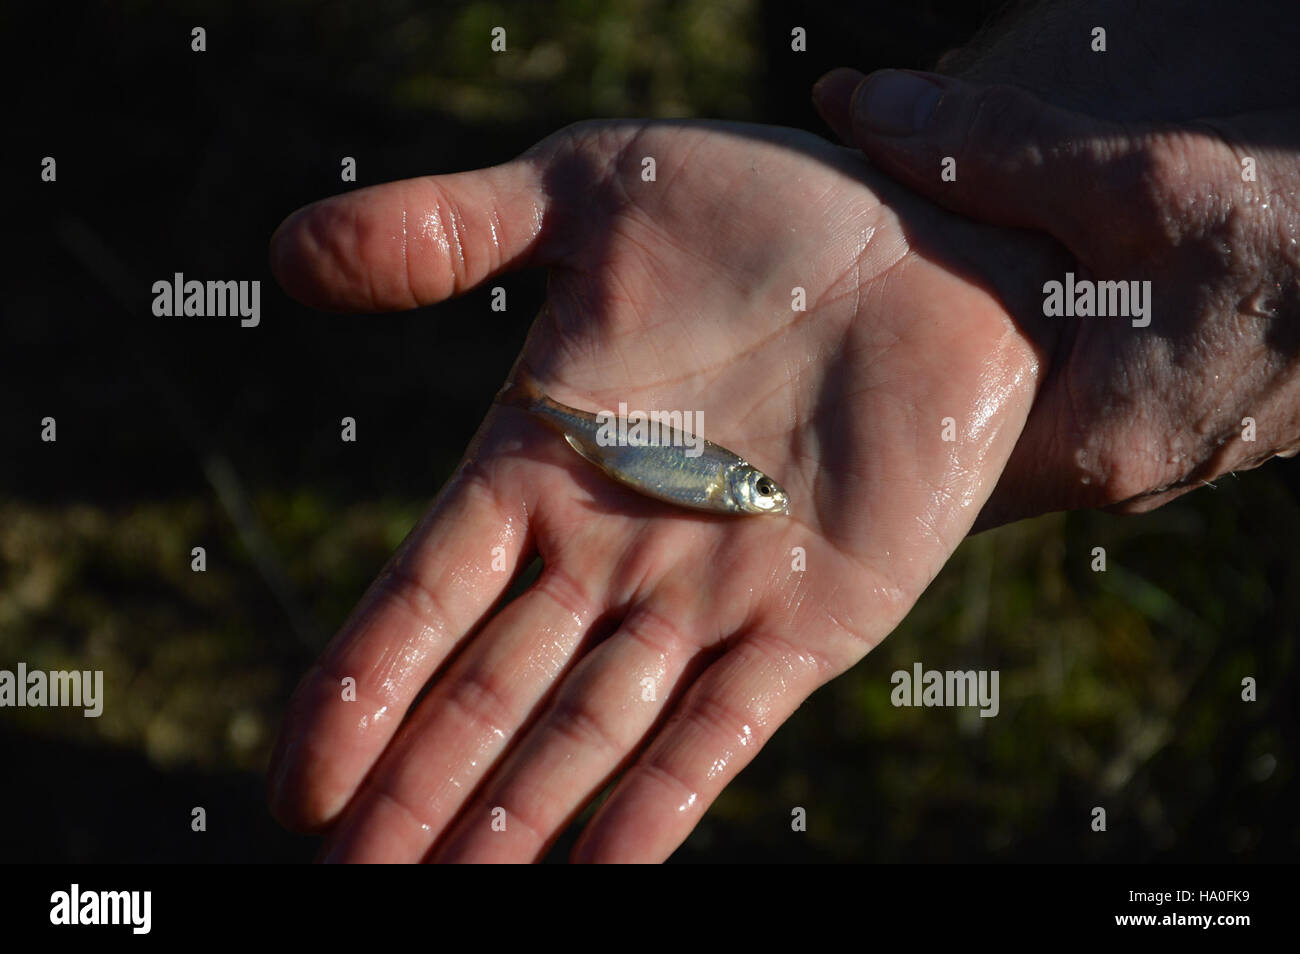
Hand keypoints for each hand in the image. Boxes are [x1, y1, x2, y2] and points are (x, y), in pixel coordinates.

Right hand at [266, 119, 1052, 860]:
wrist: (924, 232)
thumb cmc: (758, 207)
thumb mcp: (583, 190)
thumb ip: (444, 230)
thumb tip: (283, 256)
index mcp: (544, 459)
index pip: (424, 595)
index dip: (360, 688)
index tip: (296, 782)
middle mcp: (613, 546)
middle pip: (491, 693)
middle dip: (418, 790)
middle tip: (345, 878)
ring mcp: (712, 590)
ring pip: (590, 730)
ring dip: (515, 820)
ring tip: (438, 895)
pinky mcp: (815, 618)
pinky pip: (724, 728)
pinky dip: (660, 806)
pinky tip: (598, 876)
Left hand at [813, 0, 1299, 527]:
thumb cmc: (1299, 225)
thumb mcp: (1145, 177)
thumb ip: (993, 148)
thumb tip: (858, 104)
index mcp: (1098, 445)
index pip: (933, 468)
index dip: (857, 416)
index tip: (799, 363)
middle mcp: (1121, 469)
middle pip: (967, 446)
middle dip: (897, 387)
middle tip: (818, 326)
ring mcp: (1155, 445)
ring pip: (1017, 418)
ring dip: (960, 364)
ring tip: (879, 304)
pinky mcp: (1180, 410)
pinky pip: (1069, 393)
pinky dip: (1021, 350)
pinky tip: (991, 294)